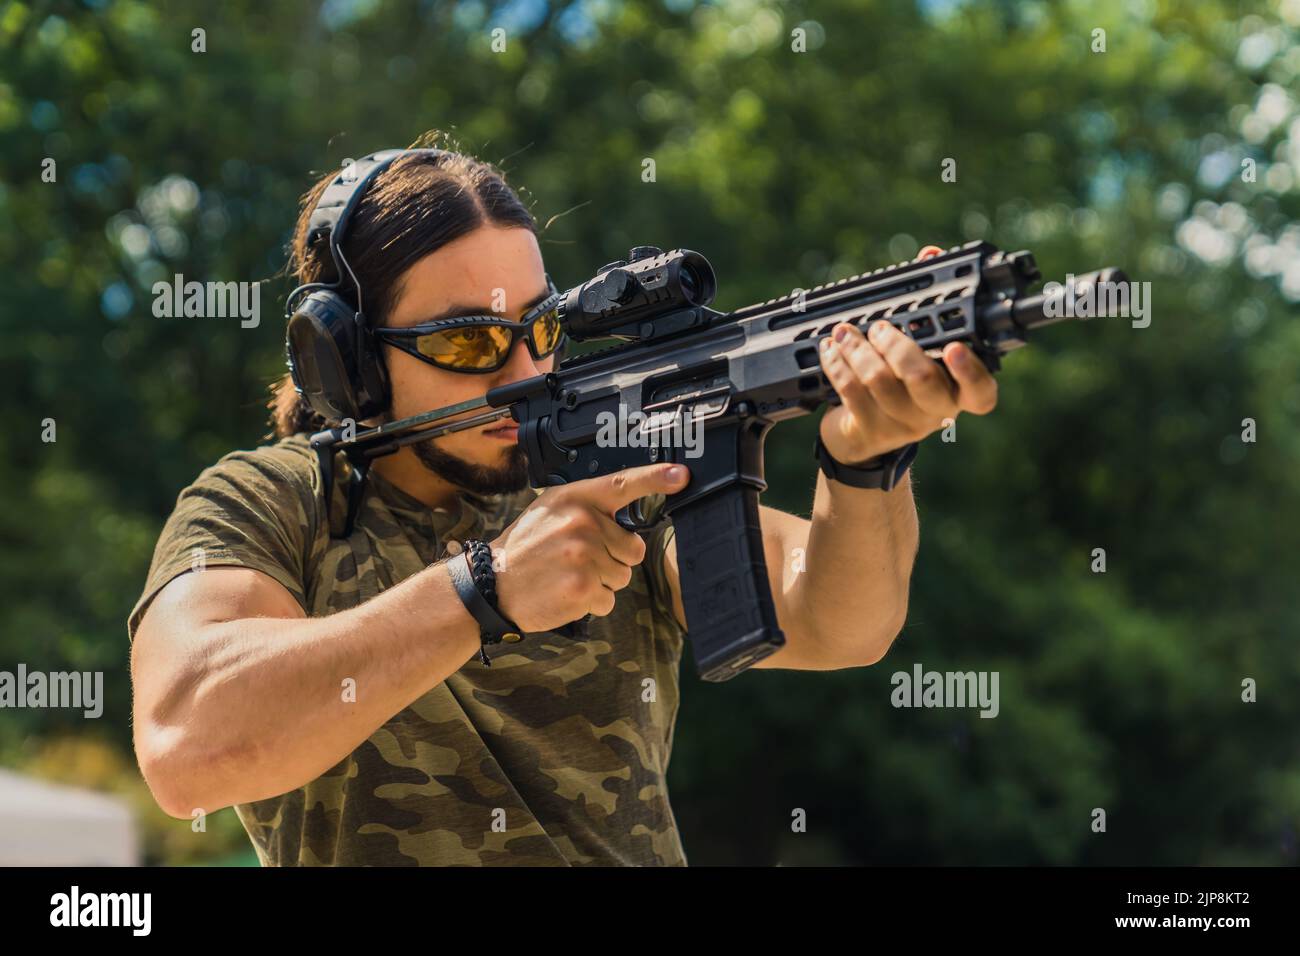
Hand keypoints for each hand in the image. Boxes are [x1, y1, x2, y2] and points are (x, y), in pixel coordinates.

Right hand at [490, 462, 690, 632]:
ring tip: (567, 575)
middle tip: (577, 560)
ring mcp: (584, 556)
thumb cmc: (527, 546)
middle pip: (633, 549)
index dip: (656, 478)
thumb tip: (628, 517)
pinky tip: (565, 593)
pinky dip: (591, 602)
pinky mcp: (583, 588)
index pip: (624, 483)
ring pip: (623, 576)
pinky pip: (609, 599)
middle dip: (613, 559)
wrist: (492, 583)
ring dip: (601, 582)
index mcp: (576, 498)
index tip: (681, 476)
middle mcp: (582, 523)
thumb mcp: (552, 509)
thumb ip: (589, 506)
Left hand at [817, 244, 998, 466]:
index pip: (981, 392)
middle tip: (879, 328)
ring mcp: (903, 424)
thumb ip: (928, 301)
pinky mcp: (870, 431)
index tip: (954, 347)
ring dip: (858, 351)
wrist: (864, 433)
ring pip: (880, 383)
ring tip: (844, 332)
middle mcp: (936, 411)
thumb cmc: (900, 378)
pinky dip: (837, 365)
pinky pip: (850, 392)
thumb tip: (930, 254)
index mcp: (958, 392)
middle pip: (923, 380)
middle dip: (896, 345)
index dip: (971, 371)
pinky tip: (830, 350)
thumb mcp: (920, 345)